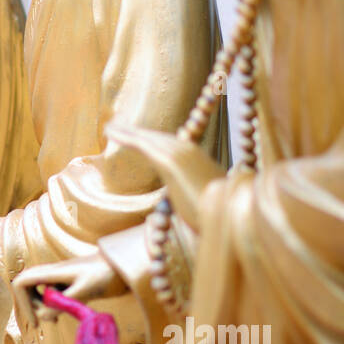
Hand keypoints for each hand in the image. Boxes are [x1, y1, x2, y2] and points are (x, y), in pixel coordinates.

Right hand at [12, 252, 124, 328]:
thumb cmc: (107, 274)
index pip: (21, 283)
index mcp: (52, 271)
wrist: (124, 264)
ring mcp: (59, 277)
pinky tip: (62, 314)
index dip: (22, 303)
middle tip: (42, 322)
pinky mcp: (68, 283)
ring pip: (36, 291)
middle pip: (25, 287)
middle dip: (29, 306)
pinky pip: (50, 294)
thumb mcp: (84, 291)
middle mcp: (52, 273)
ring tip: (54, 319)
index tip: (36, 320)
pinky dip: (51, 306)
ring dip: (40, 307)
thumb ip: (62, 303)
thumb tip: (42, 316)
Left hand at [108, 125, 223, 232]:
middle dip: (137, 132)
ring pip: (147, 138)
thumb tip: (193, 203)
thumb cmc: (222, 217)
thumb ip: (196, 197)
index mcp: (199, 160)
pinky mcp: (170, 161)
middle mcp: (190, 150)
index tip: (138, 138)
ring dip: (127, 132)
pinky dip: (126, 137)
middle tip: (116, 127)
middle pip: (156, 138)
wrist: (233, 215)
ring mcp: (181, 154)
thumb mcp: (208, 203)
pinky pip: (142, 144)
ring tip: (110, 128)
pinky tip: (110, 133)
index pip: (169, 145)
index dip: (151, 140)